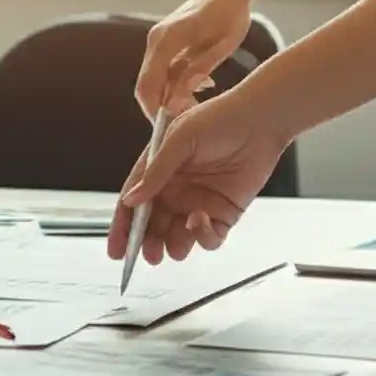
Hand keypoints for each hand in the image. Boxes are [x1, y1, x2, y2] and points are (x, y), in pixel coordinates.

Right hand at [107, 92, 288, 263]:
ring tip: (176, 246)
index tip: (115, 250)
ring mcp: (199, 204)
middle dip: (148, 243)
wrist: (261, 122)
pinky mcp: (225, 214)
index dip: (122, 227)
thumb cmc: (218, 121)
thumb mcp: (180, 140)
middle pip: (154, 226)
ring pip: (179, 237)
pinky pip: (209, 237)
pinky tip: (201, 221)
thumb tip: (130, 199)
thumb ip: (156, 171)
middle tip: (149, 255)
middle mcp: (176, 191)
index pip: (134, 203)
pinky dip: (202, 237)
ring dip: (174, 245)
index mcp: (159, 171)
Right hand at [135, 0, 253, 118]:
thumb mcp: (225, 43)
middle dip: (162, 110)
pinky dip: (176, 86)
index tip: (173, 130)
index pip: (148, 85)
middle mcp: (156, 40)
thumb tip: (178, 98)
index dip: (155, 112)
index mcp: (168, 39)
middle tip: (188, 125)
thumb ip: (201, 69)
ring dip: (172, 99)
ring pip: (154, 82)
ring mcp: (157, 42)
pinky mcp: (163, 45)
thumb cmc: (231, 11)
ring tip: (199, 109)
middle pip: (146, 87)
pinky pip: (162, 73)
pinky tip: (202, 88)